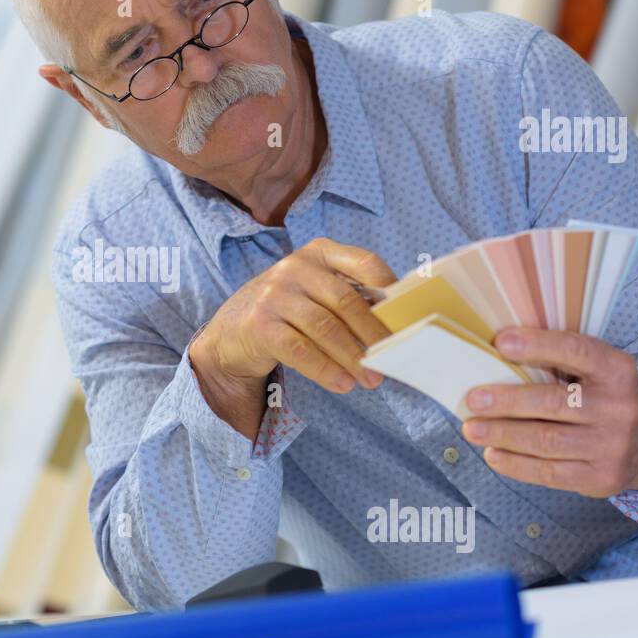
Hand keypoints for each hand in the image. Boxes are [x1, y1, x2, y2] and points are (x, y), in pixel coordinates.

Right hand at [191, 237, 396, 394]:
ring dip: (353, 358)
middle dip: (374, 336)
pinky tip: (342, 384)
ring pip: (326, 328)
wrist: (229, 332)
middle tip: (393, 361)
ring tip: (370, 380)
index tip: (408, 318)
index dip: (390, 290)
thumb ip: (347, 295)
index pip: (364, 263)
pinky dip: (325, 370)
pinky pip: (300, 350)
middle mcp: (295, 267)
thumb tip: (396, 323)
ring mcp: (274, 295)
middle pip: (347, 302)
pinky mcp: (259, 325)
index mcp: (318, 253)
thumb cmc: (285, 311)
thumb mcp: (314, 290)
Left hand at [460, 327, 637, 497]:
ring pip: (546, 441)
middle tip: (473, 399)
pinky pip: (549, 473)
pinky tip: (493, 454)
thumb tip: (496, 356)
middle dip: (508, 401)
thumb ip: (560, 363)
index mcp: (617, 370)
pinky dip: (515, 464)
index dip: (538, 344)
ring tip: (472, 429)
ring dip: (503, 435)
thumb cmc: (604, 398)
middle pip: (554, 403)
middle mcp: (619, 408)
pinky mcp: (602, 477)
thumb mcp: (598, 372)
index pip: (576, 351)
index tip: (500, 342)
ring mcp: (613, 446)